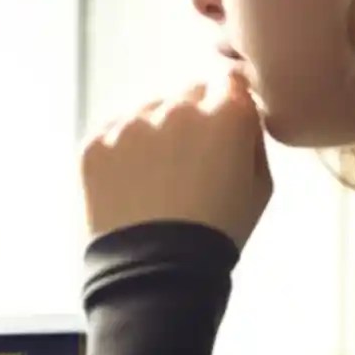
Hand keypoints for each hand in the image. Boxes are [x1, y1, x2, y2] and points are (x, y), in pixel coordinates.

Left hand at [80, 71, 272, 248]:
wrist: (158, 272)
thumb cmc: (217, 233)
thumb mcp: (260, 186)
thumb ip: (251, 136)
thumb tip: (239, 110)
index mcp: (226, 114)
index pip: (227, 82)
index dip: (225, 105)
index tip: (219, 130)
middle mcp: (177, 109)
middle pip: (185, 95)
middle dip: (190, 118)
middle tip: (186, 164)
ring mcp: (131, 125)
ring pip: (145, 111)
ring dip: (151, 132)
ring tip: (155, 181)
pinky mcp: (95, 144)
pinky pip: (111, 133)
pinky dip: (119, 153)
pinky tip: (130, 187)